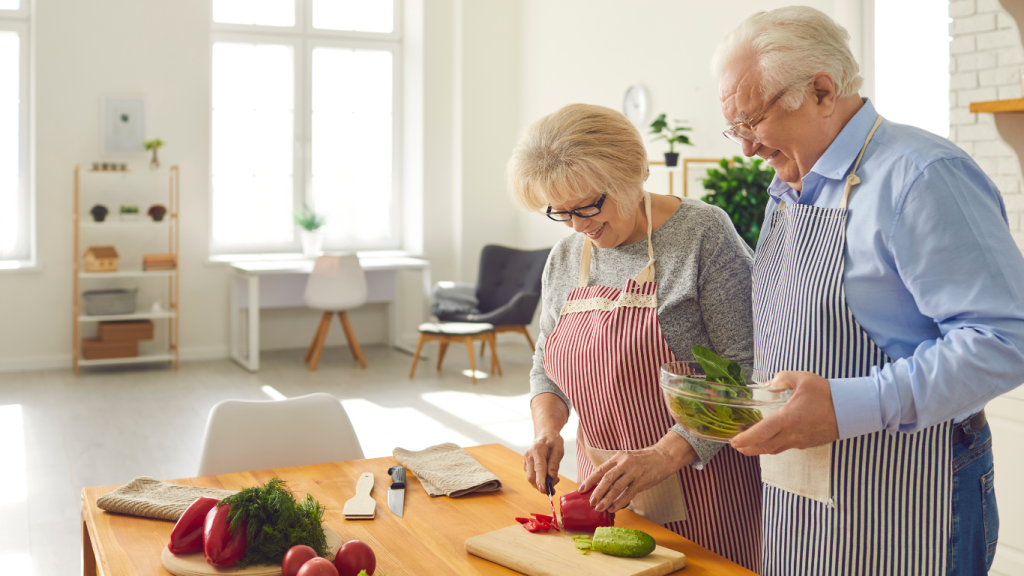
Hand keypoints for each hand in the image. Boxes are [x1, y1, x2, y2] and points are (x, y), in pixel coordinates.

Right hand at [523, 434, 563, 493]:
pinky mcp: (526, 465)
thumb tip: (552, 476)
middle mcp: (529, 456)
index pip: (538, 468)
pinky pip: (532, 476)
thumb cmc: (553, 441)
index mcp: (537, 450)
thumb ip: (555, 463)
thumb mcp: (559, 449)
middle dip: (542, 485)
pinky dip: (539, 480)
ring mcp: (526, 461)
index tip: (543, 490)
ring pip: (531, 479)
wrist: (545, 435)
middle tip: (554, 486)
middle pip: (531, 477)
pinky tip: (548, 476)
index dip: (541, 480)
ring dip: (542, 484)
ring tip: (554, 479)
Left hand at [578, 433, 694, 513]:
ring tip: (599, 508)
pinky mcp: (642, 481)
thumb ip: (616, 469)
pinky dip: (619, 502)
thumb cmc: (643, 460)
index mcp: (618, 457)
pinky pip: (628, 493)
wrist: (663, 456)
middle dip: (597, 491)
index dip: (590, 480)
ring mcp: (633, 472)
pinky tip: (613, 508)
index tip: (581, 489)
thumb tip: (601, 484)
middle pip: (606, 478)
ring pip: (616, 487)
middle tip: (590, 502)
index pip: (600, 469)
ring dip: (606, 499)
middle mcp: (624, 463)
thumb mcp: (627, 459)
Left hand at [730, 371, 838, 455]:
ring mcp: (801, 441)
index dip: (746, 439)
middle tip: (737, 446)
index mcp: (788, 418)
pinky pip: (787, 447)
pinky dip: (776, 446)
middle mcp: (792, 434)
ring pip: (776, 449)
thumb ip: (781, 379)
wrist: (852, 410)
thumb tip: (768, 385)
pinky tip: (773, 439)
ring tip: (750, 446)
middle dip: (748, 448)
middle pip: (765, 447)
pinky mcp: (808, 443)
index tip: (734, 442)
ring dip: (761, 449)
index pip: (761, 432)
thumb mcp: (803, 379)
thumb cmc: (827, 394)